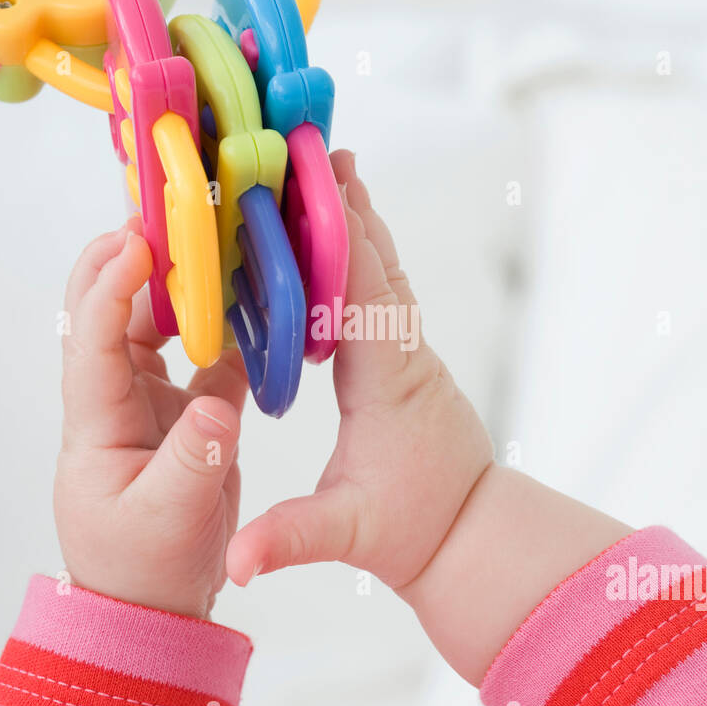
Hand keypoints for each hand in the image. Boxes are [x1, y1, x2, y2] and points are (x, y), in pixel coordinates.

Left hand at [54, 223, 248, 618]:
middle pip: (108, 314)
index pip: (91, 342)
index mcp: (97, 424)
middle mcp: (117, 401)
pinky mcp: (189, 413)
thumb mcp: (169, 521)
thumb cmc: (144, 570)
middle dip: (126, 259)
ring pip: (156, 325)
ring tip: (213, 236)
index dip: (109, 289)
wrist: (156, 606)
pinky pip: (204, 355)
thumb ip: (196, 461)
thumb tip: (219, 405)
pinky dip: (225, 325)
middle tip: (163, 211)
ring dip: (179, 282)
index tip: (136, 244)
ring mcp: (152, 403)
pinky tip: (254, 296)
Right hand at [226, 149, 493, 592]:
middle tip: (318, 144)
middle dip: (345, 204)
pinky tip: (337, 235)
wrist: (472, 538)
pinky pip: (379, 292)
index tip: (321, 179)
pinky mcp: (401, 362)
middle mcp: (403, 354)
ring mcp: (407, 354)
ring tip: (327, 166)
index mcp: (387, 380)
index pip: (363, 291)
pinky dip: (357, 254)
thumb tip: (234, 561)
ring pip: (382, 271)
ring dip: (354, 220)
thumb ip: (290, 539)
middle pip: (376, 262)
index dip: (341, 232)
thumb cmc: (416, 532)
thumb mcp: (348, 536)